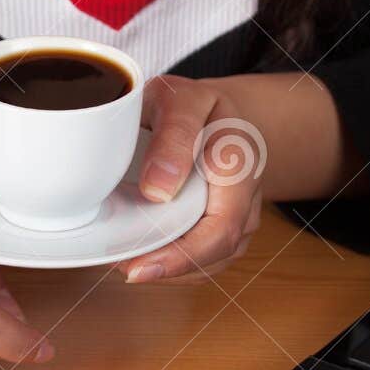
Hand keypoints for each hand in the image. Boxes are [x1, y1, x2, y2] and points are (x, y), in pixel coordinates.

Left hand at [118, 75, 263, 283]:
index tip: (139, 266)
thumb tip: (157, 190)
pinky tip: (140, 256)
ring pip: (209, 263)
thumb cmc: (193, 105)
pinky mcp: (223, 230)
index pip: (222, 226)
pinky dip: (171, 264)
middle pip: (215, 253)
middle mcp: (247, 198)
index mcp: (241, 164)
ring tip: (125, 261)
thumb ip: (172, 136)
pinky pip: (203, 260)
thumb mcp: (180, 99)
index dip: (182, 255)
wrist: (213, 112)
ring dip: (167, 270)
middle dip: (167, 269)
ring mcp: (239, 218)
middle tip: (122, 269)